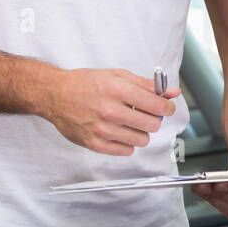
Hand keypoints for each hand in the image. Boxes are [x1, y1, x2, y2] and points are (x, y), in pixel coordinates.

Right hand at [47, 68, 179, 155]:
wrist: (55, 95)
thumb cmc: (85, 83)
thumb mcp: (117, 75)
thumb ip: (146, 85)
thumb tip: (171, 92)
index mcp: (117, 90)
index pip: (156, 105)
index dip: (166, 107)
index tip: (166, 107)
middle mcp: (110, 111)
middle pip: (152, 124)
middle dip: (153, 119)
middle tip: (145, 113)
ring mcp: (102, 130)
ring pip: (141, 140)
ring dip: (140, 132)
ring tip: (130, 123)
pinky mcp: (95, 144)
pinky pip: (126, 151)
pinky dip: (127, 143)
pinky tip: (119, 131)